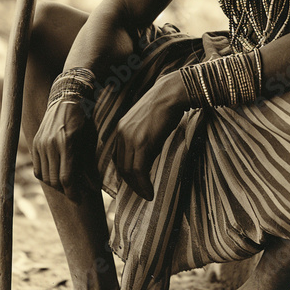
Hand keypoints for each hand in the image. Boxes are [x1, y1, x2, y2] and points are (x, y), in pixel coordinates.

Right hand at [31, 99, 94, 200]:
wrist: (67, 98)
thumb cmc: (84, 120)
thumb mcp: (90, 141)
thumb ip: (90, 165)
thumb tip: (93, 188)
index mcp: (67, 143)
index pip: (67, 177)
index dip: (73, 192)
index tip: (78, 200)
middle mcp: (51, 144)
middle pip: (54, 180)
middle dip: (65, 190)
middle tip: (76, 192)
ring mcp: (40, 143)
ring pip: (45, 176)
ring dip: (55, 184)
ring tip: (67, 184)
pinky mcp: (35, 143)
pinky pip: (38, 168)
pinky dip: (46, 176)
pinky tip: (56, 174)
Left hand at [113, 73, 188, 200]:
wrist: (171, 94)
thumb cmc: (165, 107)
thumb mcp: (147, 124)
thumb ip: (142, 139)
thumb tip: (146, 159)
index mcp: (121, 129)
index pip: (118, 158)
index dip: (125, 173)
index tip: (134, 183)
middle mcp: (121, 134)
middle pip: (121, 167)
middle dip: (131, 183)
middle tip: (141, 193)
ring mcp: (130, 138)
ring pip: (129, 171)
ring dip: (138, 187)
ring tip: (147, 195)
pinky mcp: (142, 143)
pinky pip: (139, 170)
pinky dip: (143, 184)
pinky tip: (150, 192)